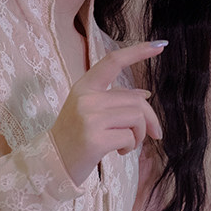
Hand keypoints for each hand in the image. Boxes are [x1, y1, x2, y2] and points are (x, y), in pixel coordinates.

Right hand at [50, 42, 165, 186]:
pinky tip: (119, 152)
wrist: (51, 164)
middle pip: (136, 100)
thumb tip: (146, 94)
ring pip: (136, 118)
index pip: (113, 62)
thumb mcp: (90, 113)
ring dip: (139, 135)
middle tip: (154, 134)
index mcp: (84, 87)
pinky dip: (130, 146)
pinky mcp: (95, 140)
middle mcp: (86, 99)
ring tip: (127, 145)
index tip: (160, 46)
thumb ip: (115, 101)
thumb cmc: (74, 139)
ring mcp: (89, 119)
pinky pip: (129, 137)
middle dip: (150, 119)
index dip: (138, 52)